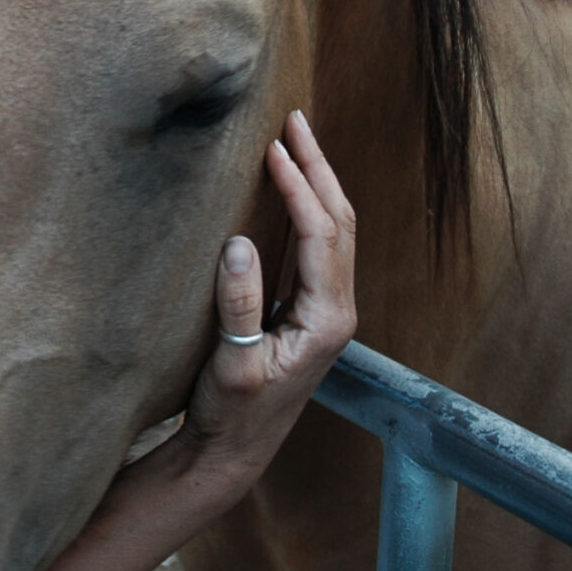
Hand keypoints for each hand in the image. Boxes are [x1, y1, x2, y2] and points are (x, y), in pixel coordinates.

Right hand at [183, 111, 358, 485]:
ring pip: (335, 229)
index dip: (298, 188)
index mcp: (327, 320)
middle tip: (295, 118)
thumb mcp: (231, 364)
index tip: (273, 150)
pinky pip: (320, 243)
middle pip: (340, 221)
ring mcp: (329, 309)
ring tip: (295, 139)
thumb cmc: (231, 413)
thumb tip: (238, 243)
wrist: (234, 451)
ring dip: (318, 181)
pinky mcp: (312, 310)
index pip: (319, 235)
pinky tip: (293, 186)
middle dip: (319, 167)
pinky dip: (310, 205)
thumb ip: (238, 305)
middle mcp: (338, 309)